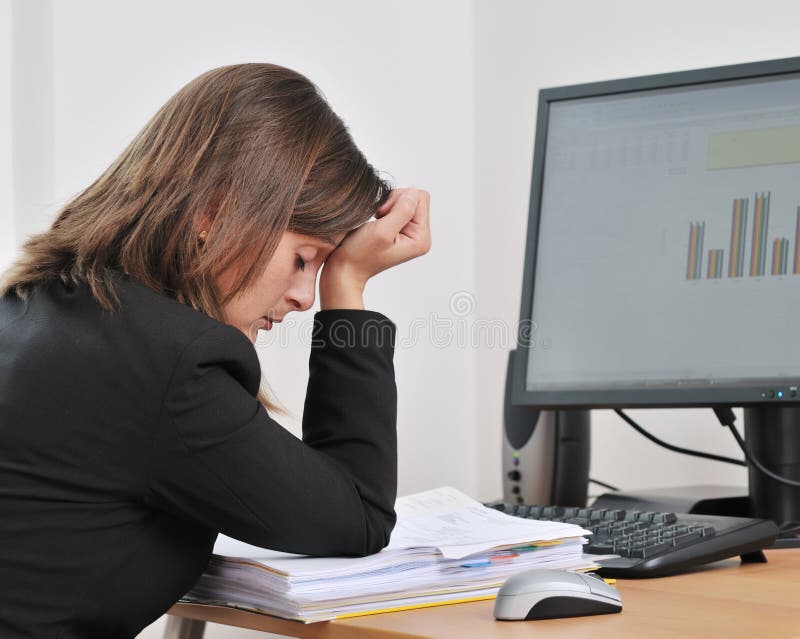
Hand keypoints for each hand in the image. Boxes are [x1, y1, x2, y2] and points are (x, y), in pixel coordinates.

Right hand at [320, 188, 430, 309]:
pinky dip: (384, 209)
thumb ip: (402, 210)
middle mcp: (419, 235)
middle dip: (394, 202)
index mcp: (421, 238)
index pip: (421, 197)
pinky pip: (397, 205)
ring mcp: (410, 231)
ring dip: (387, 205)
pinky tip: (377, 221)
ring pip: (405, 199)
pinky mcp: (400, 228)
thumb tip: (413, 192)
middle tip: (379, 219)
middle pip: (415, 197)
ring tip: (377, 221)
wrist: (346, 268)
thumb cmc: (360, 255)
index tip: (383, 216)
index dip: (399, 200)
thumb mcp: (382, 232)